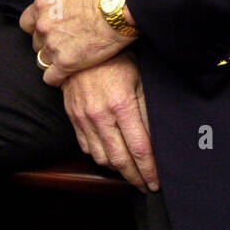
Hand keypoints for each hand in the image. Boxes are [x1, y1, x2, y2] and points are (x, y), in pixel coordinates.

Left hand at [20, 0, 132, 85]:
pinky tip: (67, 74)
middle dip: (47, 44)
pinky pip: (51, 78)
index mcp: (42, 5)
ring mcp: (54, 45)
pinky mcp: (67, 63)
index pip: (26, 23)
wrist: (121, 9)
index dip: (37, 27)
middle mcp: (43, 26)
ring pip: (42, 61)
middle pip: (35, 43)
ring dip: (52, 61)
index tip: (50, 28)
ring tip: (68, 58)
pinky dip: (56, 78)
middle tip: (64, 43)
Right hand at [61, 51, 158, 192]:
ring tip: (130, 173)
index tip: (156, 182)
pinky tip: (110, 157)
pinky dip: (99, 157)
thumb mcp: (139, 79)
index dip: (149, 170)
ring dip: (117, 170)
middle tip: (145, 185)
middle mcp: (100, 115)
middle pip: (119, 159)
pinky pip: (85, 146)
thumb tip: (157, 141)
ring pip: (101, 157)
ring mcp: (83, 117)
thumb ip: (147, 111)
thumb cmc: (117, 58)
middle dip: (135, 177)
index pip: (139, 148)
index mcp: (121, 104)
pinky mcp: (73, 116)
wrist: (81, 44)